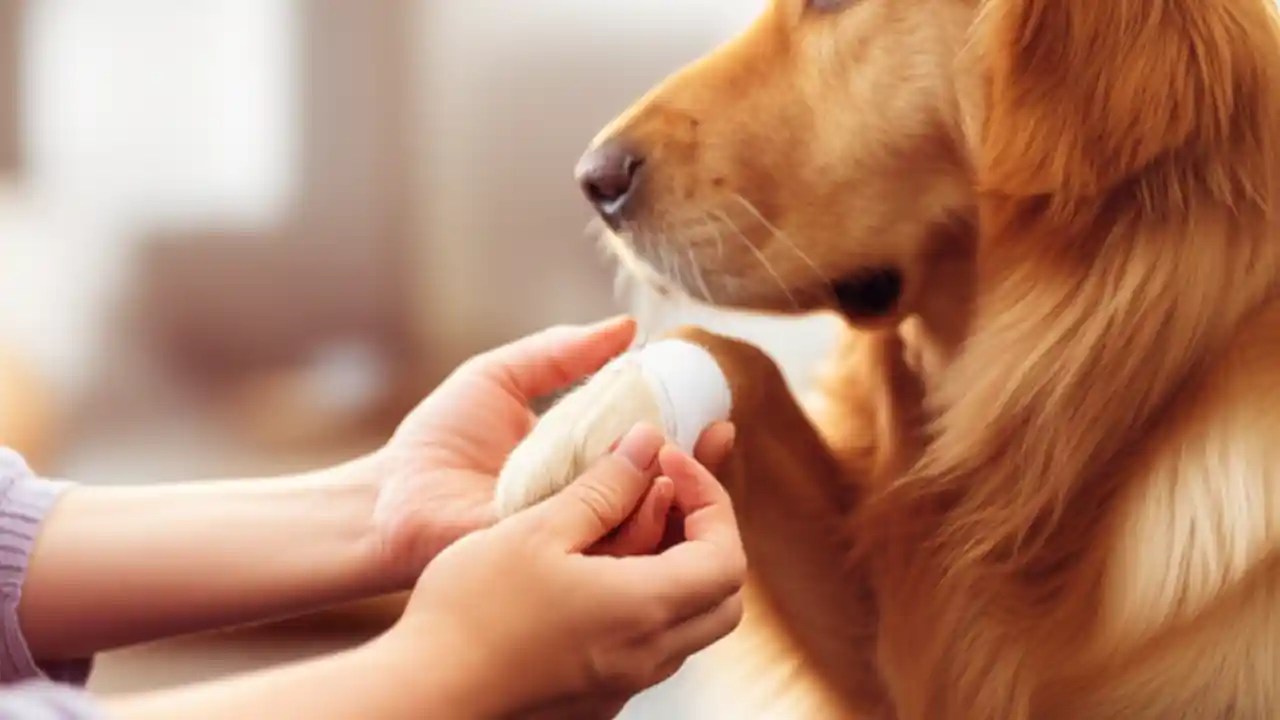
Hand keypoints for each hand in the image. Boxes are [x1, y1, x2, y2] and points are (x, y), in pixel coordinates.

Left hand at [367, 316, 736, 586]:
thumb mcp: (501, 378)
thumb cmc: (437, 440)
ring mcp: (574, 541)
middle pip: (662, 495)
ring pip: (647, 527)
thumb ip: (560, 354)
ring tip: (677, 455)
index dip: (689, 437)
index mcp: (584, 465)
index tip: (717, 415)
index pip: (651, 455)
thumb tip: (627, 326)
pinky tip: (646, 489)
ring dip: (672, 491)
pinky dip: (633, 522)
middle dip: (701, 469)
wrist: (387, 496)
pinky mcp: (555, 567)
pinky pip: (609, 553)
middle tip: (717, 435)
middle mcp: (587, 505)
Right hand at [381, 425, 747, 718]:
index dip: (710, 499)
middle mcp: (647, 655)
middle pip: (723, 593)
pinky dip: (646, 599)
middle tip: (665, 490)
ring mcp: (624, 683)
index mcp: (643, 611)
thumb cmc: (470, 611)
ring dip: (676, 565)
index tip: (666, 462)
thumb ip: (603, 486)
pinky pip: (649, 644)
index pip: (728, 555)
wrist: (422, 695)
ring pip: (688, 621)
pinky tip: (597, 570)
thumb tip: (648, 443)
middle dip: (707, 533)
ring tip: (627, 520)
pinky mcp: (597, 698)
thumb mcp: (536, 530)